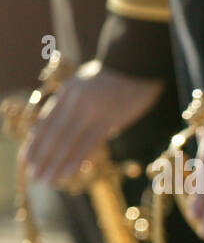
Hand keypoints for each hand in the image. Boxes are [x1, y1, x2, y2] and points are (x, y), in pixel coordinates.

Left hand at [21, 61, 162, 183]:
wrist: (137, 62)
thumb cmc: (117, 75)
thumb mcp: (88, 84)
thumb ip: (78, 103)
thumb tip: (71, 124)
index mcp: (67, 94)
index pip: (46, 123)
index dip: (35, 143)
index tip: (28, 160)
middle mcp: (75, 102)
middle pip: (54, 135)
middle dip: (43, 157)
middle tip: (35, 177)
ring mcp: (92, 110)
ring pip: (69, 141)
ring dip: (58, 163)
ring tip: (49, 180)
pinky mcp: (111, 117)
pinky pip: (92, 141)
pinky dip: (80, 158)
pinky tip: (71, 171)